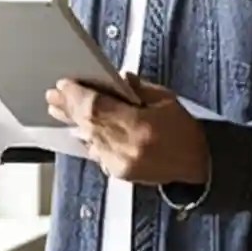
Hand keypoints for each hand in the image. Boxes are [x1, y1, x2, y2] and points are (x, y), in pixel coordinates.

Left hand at [45, 73, 208, 184]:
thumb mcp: (165, 99)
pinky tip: (78, 128)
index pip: (98, 108)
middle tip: (53, 95)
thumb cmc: (184, 130)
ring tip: (58, 108)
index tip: (65, 84)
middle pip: (88, 123)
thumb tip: (115, 77)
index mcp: (141, 126)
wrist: (198, 164)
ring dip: (73, 122)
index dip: (77, 96)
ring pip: (88, 138)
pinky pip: (96, 152)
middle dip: (69, 107)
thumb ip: (138, 88)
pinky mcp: (119, 173)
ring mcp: (121, 164)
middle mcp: (127, 148)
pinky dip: (87, 138)